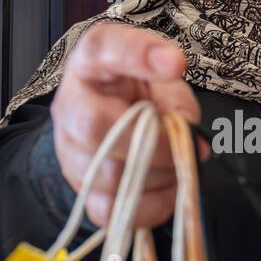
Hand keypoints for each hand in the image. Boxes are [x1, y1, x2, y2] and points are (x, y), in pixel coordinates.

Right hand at [51, 23, 202, 227]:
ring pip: (106, 176)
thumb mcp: (161, 79)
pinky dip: (146, 208)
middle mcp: (70, 104)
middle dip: (154, 145)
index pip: (104, 48)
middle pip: (96, 129)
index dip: (139, 55)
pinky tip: (165, 191)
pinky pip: (107, 212)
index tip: (176, 64)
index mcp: (92, 62)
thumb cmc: (137, 92)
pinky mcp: (81, 189)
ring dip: (156, 177)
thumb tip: (191, 136)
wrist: (107, 117)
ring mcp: (69, 151)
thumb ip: (176, 99)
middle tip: (185, 147)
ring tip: (177, 166)